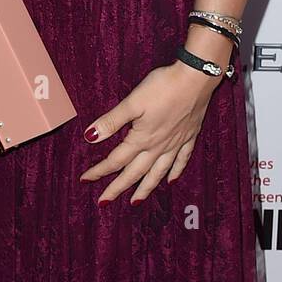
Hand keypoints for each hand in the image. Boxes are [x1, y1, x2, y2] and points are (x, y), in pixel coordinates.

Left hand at [78, 61, 221, 203]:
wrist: (196, 79)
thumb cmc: (162, 87)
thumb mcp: (132, 102)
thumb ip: (111, 121)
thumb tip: (90, 137)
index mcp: (142, 138)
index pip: (116, 160)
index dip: (99, 170)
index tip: (85, 179)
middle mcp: (158, 146)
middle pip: (134, 172)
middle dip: (118, 187)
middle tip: (104, 201)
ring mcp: (175, 143)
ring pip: (158, 172)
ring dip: (145, 188)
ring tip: (135, 202)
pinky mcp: (189, 137)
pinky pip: (181, 160)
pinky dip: (175, 172)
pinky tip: (171, 180)